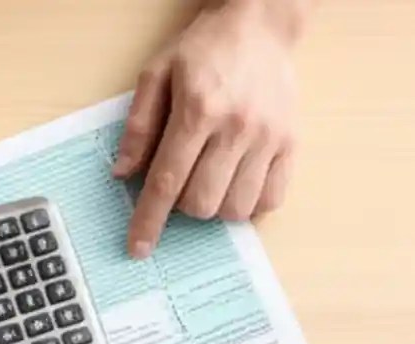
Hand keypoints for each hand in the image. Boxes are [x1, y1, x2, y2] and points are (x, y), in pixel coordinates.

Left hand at [116, 0, 298, 257]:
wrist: (260, 24)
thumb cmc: (204, 49)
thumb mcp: (156, 74)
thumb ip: (139, 126)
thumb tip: (123, 174)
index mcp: (197, 109)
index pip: (166, 181)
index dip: (149, 221)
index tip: (138, 249)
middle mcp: (236, 127)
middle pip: (201, 202)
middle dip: (183, 206)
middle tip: (183, 181)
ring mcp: (268, 138)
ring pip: (236, 208)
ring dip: (216, 206)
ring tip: (212, 180)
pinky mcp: (291, 143)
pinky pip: (271, 200)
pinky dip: (250, 204)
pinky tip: (237, 183)